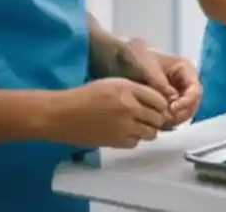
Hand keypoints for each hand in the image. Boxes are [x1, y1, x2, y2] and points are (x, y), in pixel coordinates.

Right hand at [44, 78, 169, 148]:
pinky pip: (136, 142)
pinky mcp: (117, 141)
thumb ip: (134, 90)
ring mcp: (125, 126)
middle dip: (157, 118)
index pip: (159, 99)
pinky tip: (125, 133)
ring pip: (151, 132)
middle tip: (150, 118)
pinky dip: (134, 139)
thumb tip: (154, 101)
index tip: (159, 107)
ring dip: (148, 130)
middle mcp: (130, 107)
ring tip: (138, 126)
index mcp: (128, 88)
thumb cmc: (85, 96)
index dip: (162, 104)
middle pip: (158, 117)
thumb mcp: (112, 84)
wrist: (63, 114)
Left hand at [116, 39, 201, 128]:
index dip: (186, 102)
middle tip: (165, 120)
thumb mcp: (149, 68)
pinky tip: (155, 122)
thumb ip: (161, 83)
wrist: (124, 59)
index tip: (172, 109)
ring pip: (185, 113)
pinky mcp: (170, 103)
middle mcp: (186, 83)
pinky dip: (167, 121)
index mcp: (186, 70)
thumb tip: (173, 99)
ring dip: (175, 120)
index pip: (195, 91)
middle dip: (181, 114)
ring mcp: (179, 94)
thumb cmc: (138, 58)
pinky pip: (174, 116)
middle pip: (193, 105)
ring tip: (159, 122)